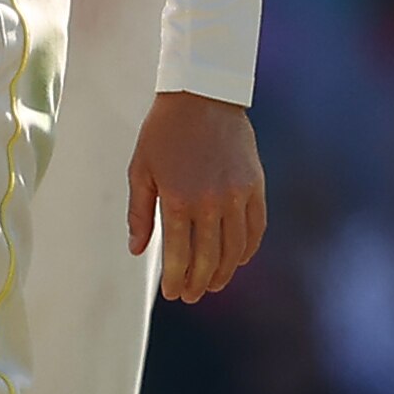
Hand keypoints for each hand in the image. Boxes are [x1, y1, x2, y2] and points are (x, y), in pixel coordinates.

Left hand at [125, 89, 266, 302]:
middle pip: (209, 258)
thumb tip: (137, 250)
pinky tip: (238, 261)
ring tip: (214, 285)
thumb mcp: (140, 170)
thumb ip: (140, 213)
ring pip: (235, 249)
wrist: (202, 96)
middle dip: (199, 283)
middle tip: (191, 296)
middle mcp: (210, 202)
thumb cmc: (163, 133)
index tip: (173, 294)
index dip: (176, 279)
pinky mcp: (255, 186)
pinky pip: (256, 228)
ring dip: (224, 272)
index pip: (179, 255)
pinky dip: (248, 249)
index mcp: (177, 199)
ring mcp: (237, 195)